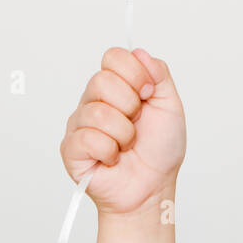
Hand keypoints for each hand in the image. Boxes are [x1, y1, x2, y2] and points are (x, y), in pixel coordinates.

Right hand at [60, 47, 185, 216]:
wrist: (152, 189)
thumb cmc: (159, 151)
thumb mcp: (170, 107)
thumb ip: (159, 74)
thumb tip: (140, 53)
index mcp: (118, 85)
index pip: (113, 57)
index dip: (134, 72)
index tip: (148, 93)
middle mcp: (95, 100)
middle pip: (101, 80)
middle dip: (130, 105)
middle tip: (136, 123)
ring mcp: (80, 123)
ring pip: (97, 112)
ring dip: (123, 133)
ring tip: (126, 145)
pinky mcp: (71, 148)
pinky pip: (88, 138)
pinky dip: (109, 151)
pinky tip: (113, 158)